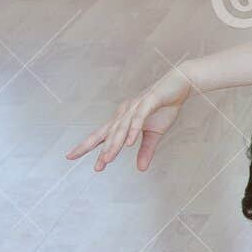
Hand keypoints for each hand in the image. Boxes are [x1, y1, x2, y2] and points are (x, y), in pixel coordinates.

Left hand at [67, 67, 191, 171]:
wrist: (180, 83)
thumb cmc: (165, 106)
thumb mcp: (156, 133)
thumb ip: (146, 150)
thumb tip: (140, 168)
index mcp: (123, 119)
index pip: (102, 135)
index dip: (87, 145)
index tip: (71, 156)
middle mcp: (124, 112)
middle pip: (106, 132)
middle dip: (94, 147)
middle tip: (90, 163)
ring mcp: (135, 107)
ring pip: (121, 128)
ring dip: (114, 144)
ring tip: (107, 159)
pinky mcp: (149, 102)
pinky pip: (138, 118)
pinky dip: (133, 130)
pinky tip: (129, 143)